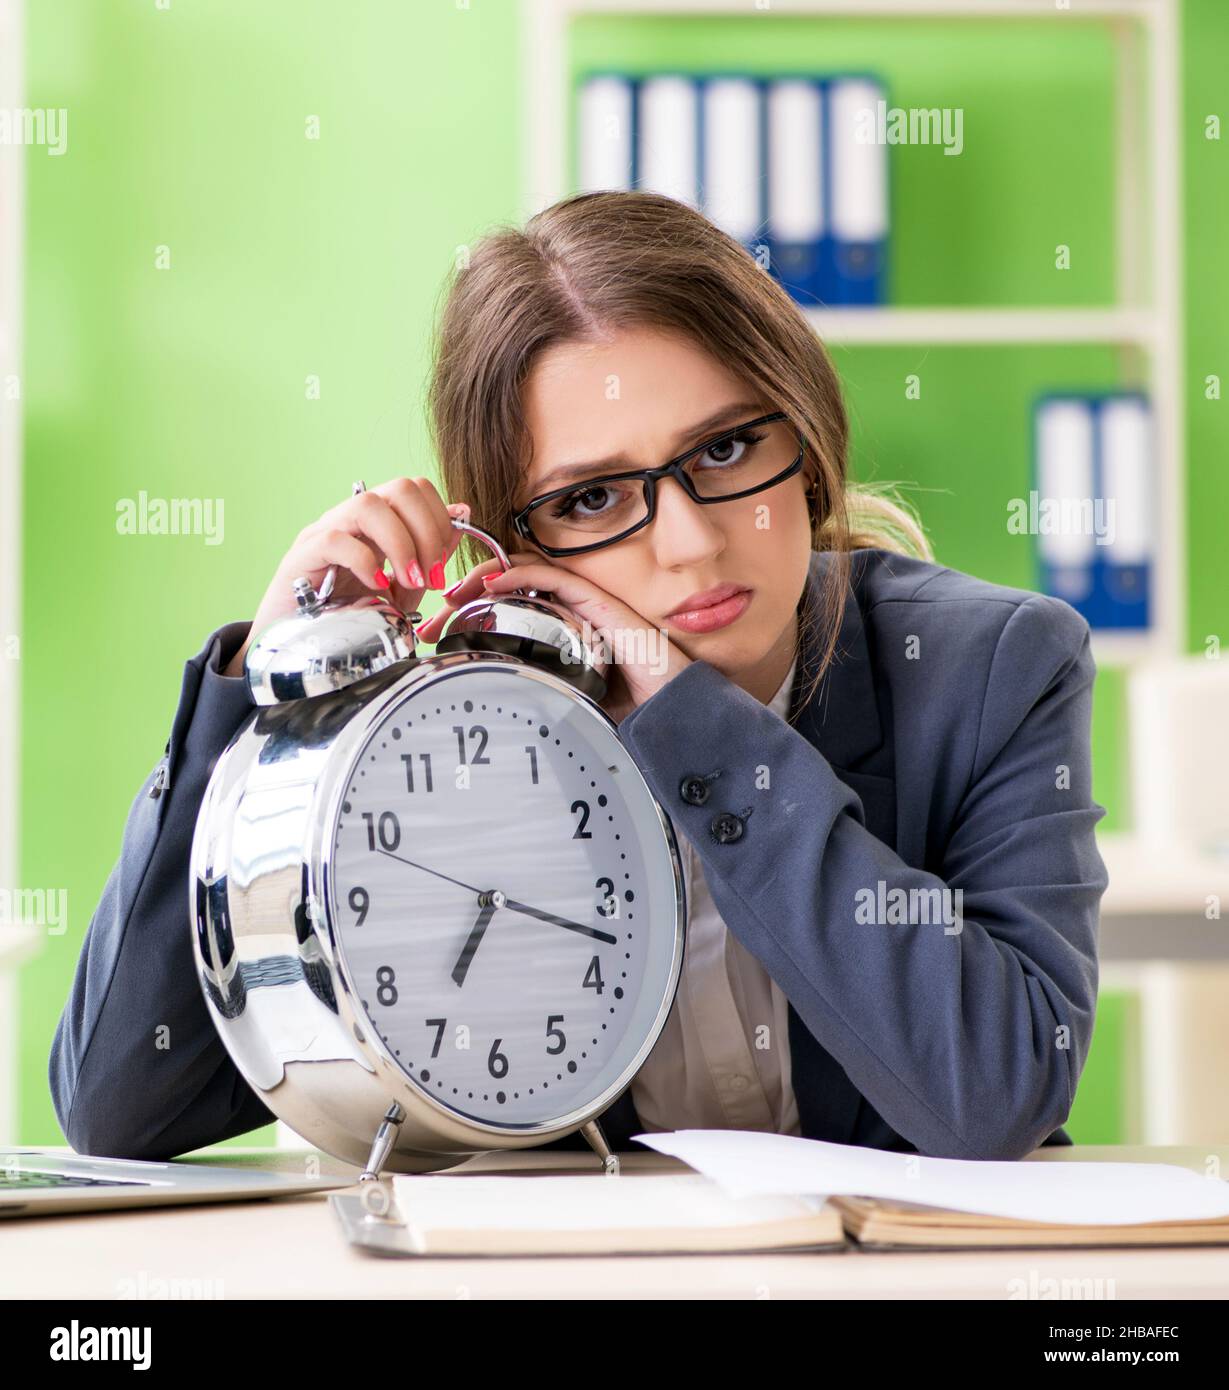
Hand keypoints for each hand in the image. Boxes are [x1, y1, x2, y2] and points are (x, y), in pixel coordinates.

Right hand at [222, 479, 470, 677]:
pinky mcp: (302, 555)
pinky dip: (364, 562)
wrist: (302, 642)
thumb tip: (462, 511)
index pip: (417, 488)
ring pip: (368, 505)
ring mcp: (325, 532)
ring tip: (407, 582)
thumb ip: (432, 552)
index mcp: (380, 520)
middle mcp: (352, 517)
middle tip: (429, 577)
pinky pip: (335, 540)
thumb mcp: (405, 585)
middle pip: (400, 488)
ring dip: (400, 544)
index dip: (441, 521)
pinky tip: (376, 586)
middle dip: (427, 532)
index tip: (442, 565)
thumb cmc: (352, 612)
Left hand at [414, 551, 691, 721]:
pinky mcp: (600, 604)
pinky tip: (490, 584)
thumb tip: (496, 713)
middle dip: (465, 597)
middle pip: (509, 587)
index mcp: (561, 632)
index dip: (471, 611)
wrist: (673, 712)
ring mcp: (587, 604)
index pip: (509, 606)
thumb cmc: (631, 710)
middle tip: (433, 620)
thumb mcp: (567, 703)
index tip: (439, 633)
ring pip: (525, 574)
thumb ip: (537, 695)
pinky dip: (518, 575)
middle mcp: (571, 612)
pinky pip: (554, 579)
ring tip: (452, 595)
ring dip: (483, 579)